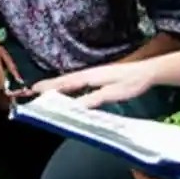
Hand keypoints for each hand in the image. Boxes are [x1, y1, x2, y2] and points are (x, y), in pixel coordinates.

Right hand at [34, 61, 155, 108]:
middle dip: (48, 85)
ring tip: (44, 90)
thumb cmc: (131, 82)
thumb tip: (74, 106)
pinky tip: (68, 90)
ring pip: (70, 80)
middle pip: (64, 80)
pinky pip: (78, 82)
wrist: (148, 72)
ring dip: (56, 85)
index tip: (34, 90)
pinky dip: (68, 86)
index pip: (65, 83)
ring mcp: (94, 75)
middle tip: (32, 90)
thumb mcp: (112, 93)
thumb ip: (93, 99)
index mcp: (89, 76)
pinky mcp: (99, 78)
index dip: (49, 87)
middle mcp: (89, 73)